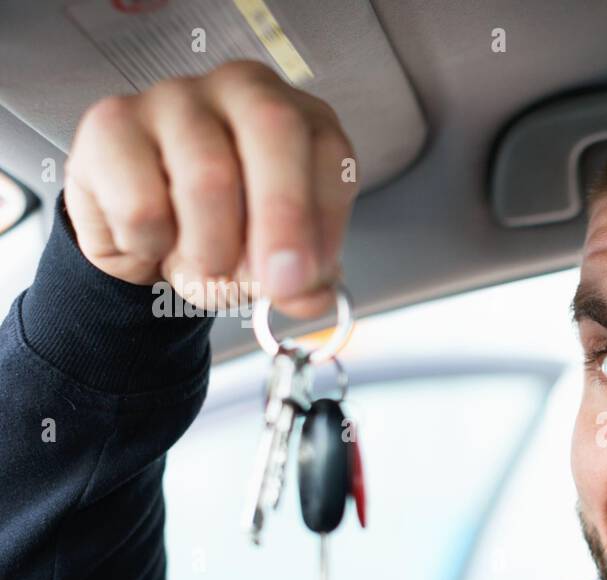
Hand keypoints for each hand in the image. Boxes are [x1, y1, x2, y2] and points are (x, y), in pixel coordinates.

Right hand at [64, 60, 356, 317]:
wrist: (143, 236)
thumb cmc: (225, 232)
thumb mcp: (276, 264)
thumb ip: (304, 281)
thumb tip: (313, 297)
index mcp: (300, 118)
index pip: (330, 152)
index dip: (324, 222)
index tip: (307, 277)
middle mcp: (242, 90)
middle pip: (274, 130)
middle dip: (283, 219)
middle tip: (278, 284)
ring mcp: (174, 97)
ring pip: (207, 177)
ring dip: (212, 251)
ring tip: (204, 267)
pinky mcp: (111, 123)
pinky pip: (141, 204)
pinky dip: (151, 247)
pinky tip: (151, 240)